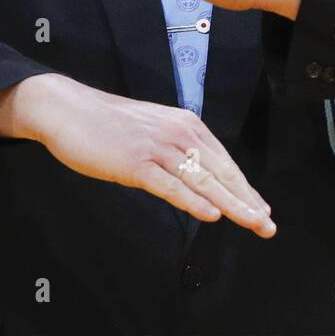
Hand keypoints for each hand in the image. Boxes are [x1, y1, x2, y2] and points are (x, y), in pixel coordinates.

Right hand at [18, 74, 275, 237]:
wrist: (67, 109)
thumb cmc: (106, 124)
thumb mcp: (151, 131)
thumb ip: (175, 149)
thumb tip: (196, 175)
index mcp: (185, 124)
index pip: (223, 162)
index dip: (244, 188)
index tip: (262, 210)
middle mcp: (178, 133)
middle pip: (221, 172)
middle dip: (246, 200)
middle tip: (267, 226)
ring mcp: (157, 147)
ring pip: (203, 180)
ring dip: (231, 204)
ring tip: (252, 223)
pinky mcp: (136, 162)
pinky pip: (171, 185)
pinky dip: (193, 201)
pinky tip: (211, 214)